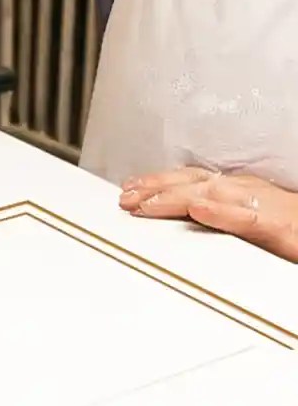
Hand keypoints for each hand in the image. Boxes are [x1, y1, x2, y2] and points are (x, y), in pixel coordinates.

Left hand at [118, 167, 297, 260]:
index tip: (128, 188)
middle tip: (124, 198)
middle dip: (155, 188)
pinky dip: (219, 212)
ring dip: (175, 197)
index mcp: (235, 188)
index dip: (157, 181)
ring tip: (146, 203)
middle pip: (192, 183)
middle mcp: (243, 190)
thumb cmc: (286, 223)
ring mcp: (259, 205)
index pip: (189, 179)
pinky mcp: (276, 226)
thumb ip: (212, 212)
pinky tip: (198, 211)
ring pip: (211, 195)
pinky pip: (244, 217)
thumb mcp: (242, 213)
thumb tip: (178, 214)